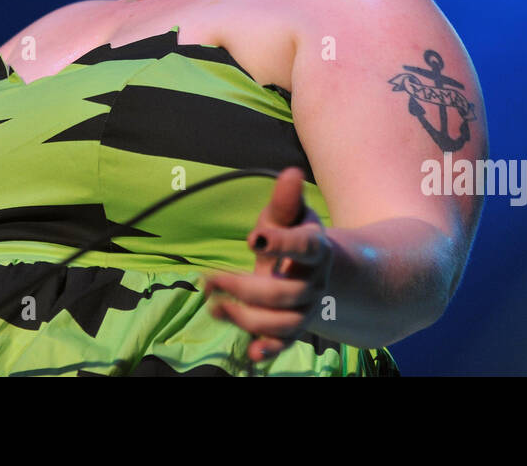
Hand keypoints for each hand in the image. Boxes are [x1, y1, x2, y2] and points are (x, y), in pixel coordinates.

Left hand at [202, 166, 333, 363]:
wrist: (310, 267)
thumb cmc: (289, 233)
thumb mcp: (284, 215)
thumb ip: (285, 200)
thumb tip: (291, 172)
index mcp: (315, 247)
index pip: (305, 246)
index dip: (282, 244)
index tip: (254, 240)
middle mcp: (314, 281)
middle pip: (286, 293)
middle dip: (244, 288)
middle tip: (211, 278)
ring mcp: (306, 308)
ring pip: (285, 323)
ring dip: (248, 319)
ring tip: (215, 307)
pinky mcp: (293, 327)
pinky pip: (286, 344)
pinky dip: (270, 351)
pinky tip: (250, 353)